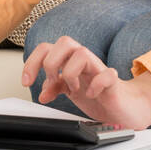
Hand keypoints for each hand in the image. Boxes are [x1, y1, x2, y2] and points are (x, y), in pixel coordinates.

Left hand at [21, 36, 150, 130]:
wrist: (124, 109)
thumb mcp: (70, 91)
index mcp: (70, 60)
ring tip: (73, 89)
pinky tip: (92, 95)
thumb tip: (42, 93)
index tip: (26, 81)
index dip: (32, 62)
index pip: (47, 48)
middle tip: (54, 81)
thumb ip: (55, 87)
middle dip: (52, 62)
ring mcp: (99, 69)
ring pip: (82, 52)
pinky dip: (96, 85)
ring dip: (71, 72)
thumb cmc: (98, 95)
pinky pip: (106, 74)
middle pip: (65, 41)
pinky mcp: (114, 82)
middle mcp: (84, 61)